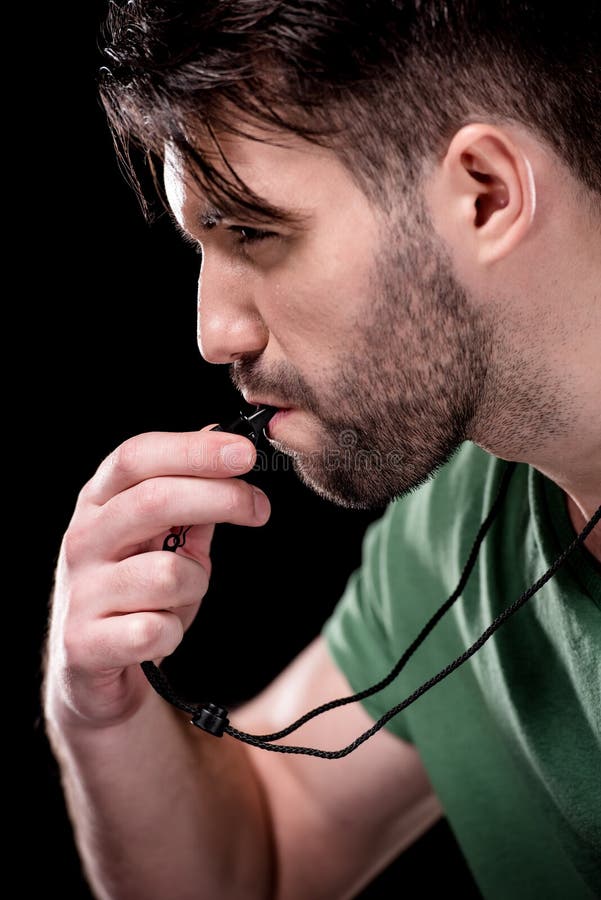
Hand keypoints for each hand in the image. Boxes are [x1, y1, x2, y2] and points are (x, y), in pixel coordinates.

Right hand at [44, 427, 269, 728]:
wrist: (89, 671)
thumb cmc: (137, 593)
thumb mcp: (164, 539)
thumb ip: (189, 496)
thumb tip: (221, 438)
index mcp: (98, 502)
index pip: (137, 456)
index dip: (194, 450)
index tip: (245, 453)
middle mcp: (82, 539)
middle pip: (154, 500)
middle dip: (220, 498)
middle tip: (259, 509)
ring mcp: (80, 592)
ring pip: (168, 573)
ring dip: (196, 584)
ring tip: (182, 595)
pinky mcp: (83, 644)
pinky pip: (155, 629)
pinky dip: (173, 631)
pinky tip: (161, 633)